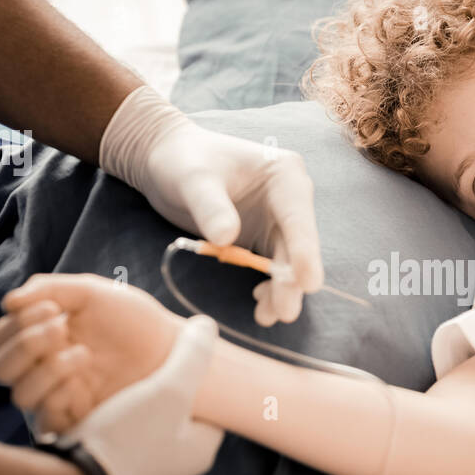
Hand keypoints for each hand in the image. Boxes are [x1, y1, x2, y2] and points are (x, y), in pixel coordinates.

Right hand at [0, 273, 184, 432]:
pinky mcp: (78, 417)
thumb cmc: (133, 320)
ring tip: (83, 353)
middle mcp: (43, 367)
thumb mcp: (91, 293)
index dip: (17, 322)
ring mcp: (59, 394)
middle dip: (25, 344)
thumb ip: (50, 289)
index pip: (0, 336)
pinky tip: (82, 381)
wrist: (172, 349)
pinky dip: (58, 396)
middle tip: (62, 328)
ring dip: (44, 370)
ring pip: (19, 395)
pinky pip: (47, 419)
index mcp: (41, 336)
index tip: (54, 309)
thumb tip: (8, 302)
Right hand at [0, 274, 224, 474]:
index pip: (209, 401)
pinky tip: (88, 398)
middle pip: (171, 408)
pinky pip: (112, 432)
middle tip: (136, 361)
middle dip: (152, 382)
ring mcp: (142, 473)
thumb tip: (208, 325)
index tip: (174, 353)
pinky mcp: (110, 474)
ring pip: (137, 418)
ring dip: (122, 396)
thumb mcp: (170, 389)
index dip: (193, 372)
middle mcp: (176, 464)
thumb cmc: (129, 439)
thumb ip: (191, 355)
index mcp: (200, 447)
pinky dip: (102, 413)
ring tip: (108, 376)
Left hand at [100, 86, 323, 325]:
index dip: (305, 252)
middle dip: (292, 280)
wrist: (166, 159)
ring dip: (281, 289)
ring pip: (287, 261)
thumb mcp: (192, 180)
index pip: (299, 218)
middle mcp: (289, 199)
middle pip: (298, 245)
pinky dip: (267, 286)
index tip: (308, 283)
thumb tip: (226, 238)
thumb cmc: (182, 159)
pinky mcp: (262, 236)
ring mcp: (277, 219)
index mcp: (284, 176)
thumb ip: (210, 206)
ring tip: (266, 316)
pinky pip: (270, 266)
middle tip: (285, 312)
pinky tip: (260, 305)